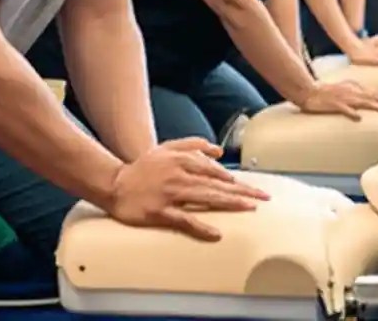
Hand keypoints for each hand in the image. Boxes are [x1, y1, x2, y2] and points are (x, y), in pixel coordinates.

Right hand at [108, 137, 270, 241]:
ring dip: (229, 203)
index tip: (255, 188)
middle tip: (263, 198)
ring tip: (249, 209)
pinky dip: (201, 226)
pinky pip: (184, 219)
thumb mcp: (166, 148)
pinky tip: (216, 233)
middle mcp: (177, 175)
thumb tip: (219, 151)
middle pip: (215, 183)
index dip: (236, 180)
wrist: (115, 185)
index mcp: (180, 160)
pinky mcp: (160, 212)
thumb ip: (192, 145)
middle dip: (242, 191)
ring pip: (205, 198)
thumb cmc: (143, 168)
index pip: (214, 170)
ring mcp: (169, 194)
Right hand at [296, 80, 377, 120]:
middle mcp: (350, 93)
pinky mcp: (334, 104)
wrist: (308, 91)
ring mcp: (343, 99)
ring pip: (361, 102)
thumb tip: (368, 96)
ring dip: (373, 105)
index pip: (373, 93)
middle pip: (371, 97)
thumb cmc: (325, 91)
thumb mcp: (343, 87)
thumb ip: (355, 90)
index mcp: (353, 89)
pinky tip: (358, 117)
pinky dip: (351, 113)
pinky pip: (344, 109)